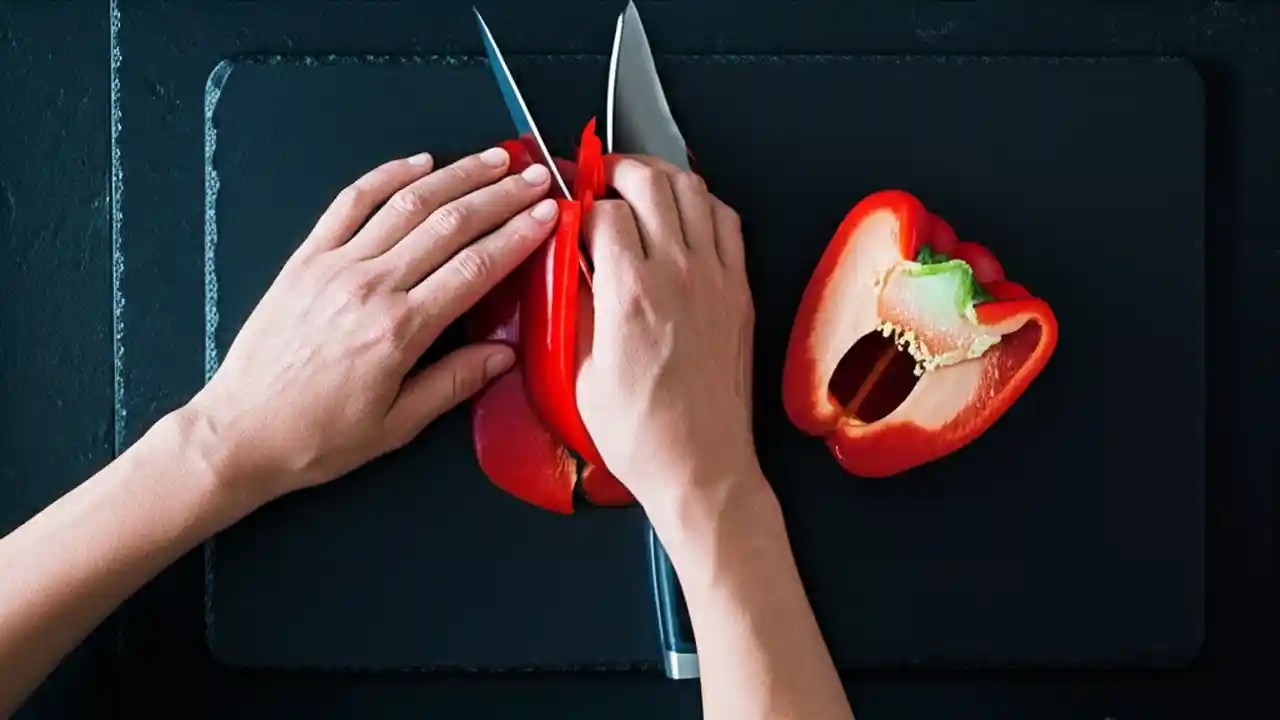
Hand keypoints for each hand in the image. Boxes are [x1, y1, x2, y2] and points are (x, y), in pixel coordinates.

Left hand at [187, 147, 559, 501]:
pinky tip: (420, 162)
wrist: (239, 432)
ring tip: (495, 159)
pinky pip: (351, 203)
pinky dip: (388, 175)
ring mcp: (335, 266)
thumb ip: (453, 383)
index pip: (475, 267)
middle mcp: (370, 287)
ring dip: (457, 175)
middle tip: (535, 178)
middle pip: (449, 225)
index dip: (518, 235)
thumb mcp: (396, 426)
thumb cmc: (316, 438)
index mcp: (400, 331)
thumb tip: (504, 354)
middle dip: (500, 196)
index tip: (549, 214)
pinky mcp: (306, 259)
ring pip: (407, 204)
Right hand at [577, 156, 758, 507]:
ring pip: (693, 189)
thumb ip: (572, 308)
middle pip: (649, 181)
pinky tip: (683, 214)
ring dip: (660, 176)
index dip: (575, 201)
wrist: (701, 467)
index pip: (600, 211)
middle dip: (615, 170)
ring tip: (636, 185)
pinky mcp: (739, 292)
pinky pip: (727, 221)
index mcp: (630, 293)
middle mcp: (678, 273)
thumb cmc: (640, 433)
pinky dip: (702, 202)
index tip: (564, 207)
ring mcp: (716, 278)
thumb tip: (566, 267)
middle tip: (597, 180)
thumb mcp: (578, 373)